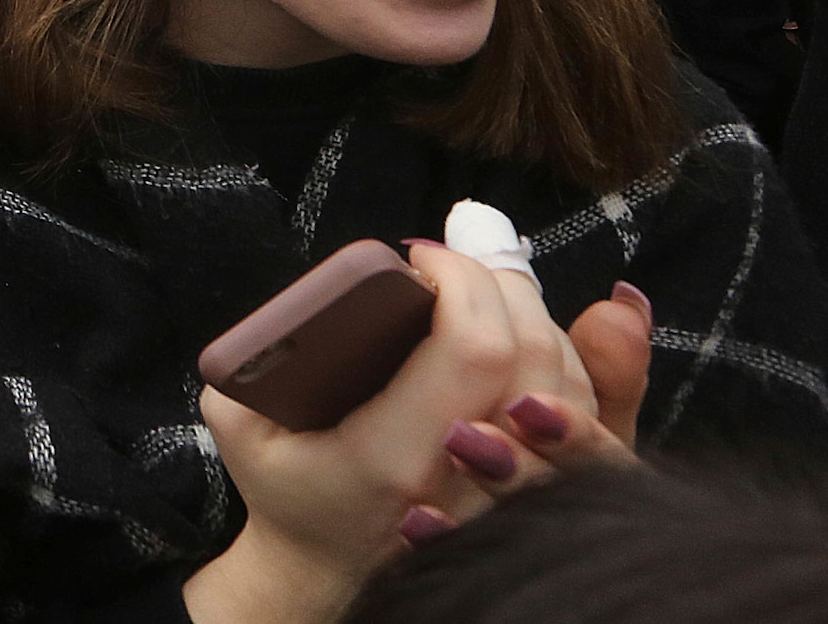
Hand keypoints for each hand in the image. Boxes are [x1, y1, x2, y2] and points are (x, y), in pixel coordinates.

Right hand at [184, 245, 648, 623]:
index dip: (461, 279)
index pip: (472, 346)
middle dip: (501, 281)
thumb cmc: (284, 485)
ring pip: (569, 379)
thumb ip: (250, 357)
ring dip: (536, 312)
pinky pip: (591, 414)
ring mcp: (515, 495)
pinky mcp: (545, 496)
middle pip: (532, 351)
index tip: (420, 255)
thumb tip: (323, 300)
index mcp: (392, 459)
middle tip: (453, 263)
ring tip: (483, 289)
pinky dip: (575, 354)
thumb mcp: (236, 417)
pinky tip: (541, 323)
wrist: (327, 571)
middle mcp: (469, 483)